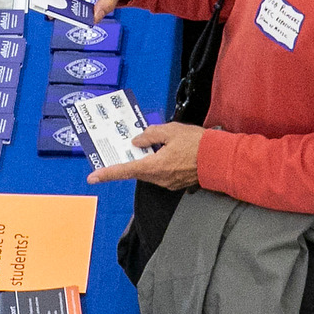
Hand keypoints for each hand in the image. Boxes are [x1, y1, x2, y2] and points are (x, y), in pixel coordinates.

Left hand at [86, 120, 203, 187]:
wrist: (220, 159)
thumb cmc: (198, 144)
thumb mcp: (171, 131)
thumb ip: (151, 135)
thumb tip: (137, 140)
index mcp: (154, 166)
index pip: (125, 170)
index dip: (107, 174)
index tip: (93, 177)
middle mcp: (159, 178)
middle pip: (137, 169)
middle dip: (133, 158)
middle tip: (132, 145)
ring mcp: (168, 182)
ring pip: (150, 170)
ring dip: (149, 159)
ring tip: (158, 143)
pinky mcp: (176, 182)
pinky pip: (162, 172)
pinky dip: (160, 162)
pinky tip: (169, 151)